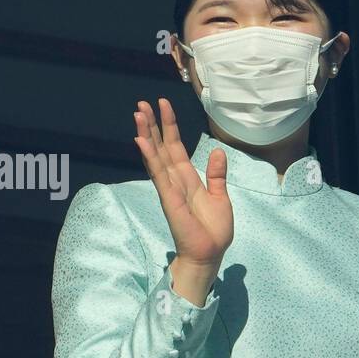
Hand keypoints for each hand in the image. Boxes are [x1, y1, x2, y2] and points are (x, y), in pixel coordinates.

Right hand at [133, 98, 233, 303]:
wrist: (209, 254)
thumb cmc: (214, 230)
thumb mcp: (220, 196)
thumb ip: (217, 175)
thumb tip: (218, 151)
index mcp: (187, 177)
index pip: (174, 146)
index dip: (169, 125)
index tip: (163, 104)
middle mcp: (174, 179)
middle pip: (160, 146)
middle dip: (152, 124)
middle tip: (141, 103)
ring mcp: (169, 187)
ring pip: (155, 155)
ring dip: (146, 134)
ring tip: (138, 113)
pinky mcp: (169, 197)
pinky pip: (158, 173)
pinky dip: (150, 157)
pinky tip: (142, 141)